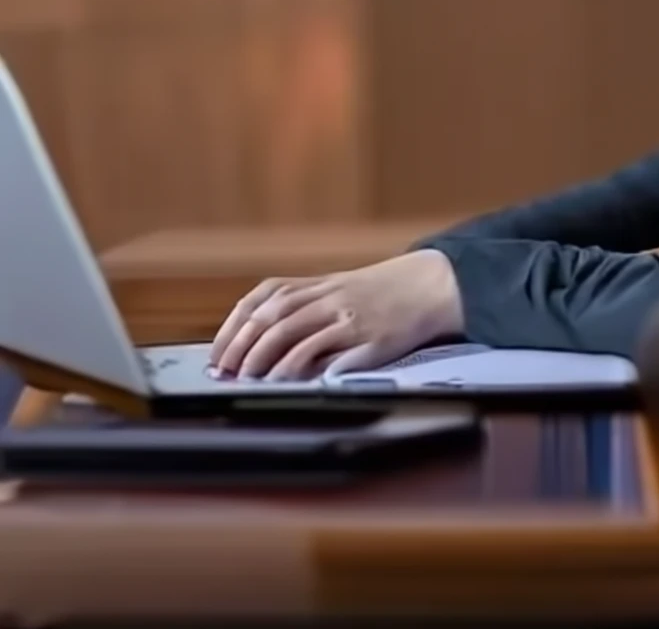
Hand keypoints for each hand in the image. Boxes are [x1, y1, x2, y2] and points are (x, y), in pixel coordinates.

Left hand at [207, 249, 463, 380]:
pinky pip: (333, 356)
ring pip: (297, 336)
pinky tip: (293, 384)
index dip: (234, 327)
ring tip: (252, 381)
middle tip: (228, 373)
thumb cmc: (380, 292)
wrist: (429, 286)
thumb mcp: (338, 287)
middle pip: (274, 318)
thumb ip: (302, 306)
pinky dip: (308, 369)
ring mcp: (350, 318)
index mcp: (317, 284)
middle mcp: (329, 297)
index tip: (218, 354)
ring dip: (268, 361)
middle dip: (244, 347)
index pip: (262, 299)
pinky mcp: (371, 341)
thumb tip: (257, 340)